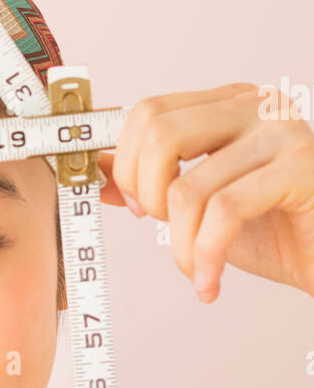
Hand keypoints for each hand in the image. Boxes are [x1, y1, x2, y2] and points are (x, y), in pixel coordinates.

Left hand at [96, 82, 313, 301]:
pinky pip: (224, 212)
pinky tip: (210, 282)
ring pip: (188, 186)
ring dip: (181, 244)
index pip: (148, 112)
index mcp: (227, 105)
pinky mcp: (300, 169)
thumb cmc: (280, 231)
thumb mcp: (204, 204)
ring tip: (195, 269)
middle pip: (159, 134)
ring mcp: (280, 133)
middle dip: (146, 193)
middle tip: (162, 228)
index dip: (126, 163)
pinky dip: (206, 256)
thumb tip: (94, 169)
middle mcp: (255, 106)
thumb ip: (153, 181)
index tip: (140, 205)